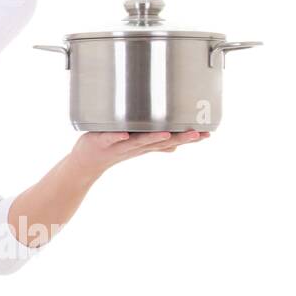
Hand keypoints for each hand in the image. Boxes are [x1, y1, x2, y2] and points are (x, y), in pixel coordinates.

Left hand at [69, 130, 208, 179]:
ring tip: (167, 133)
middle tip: (198, 133)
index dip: (189, 139)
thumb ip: (155, 145)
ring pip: (139, 142)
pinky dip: (117, 136)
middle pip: (160, 143)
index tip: (208, 133)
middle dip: (179, 138)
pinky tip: (125, 133)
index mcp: (145, 145)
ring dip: (153, 138)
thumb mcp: (136, 147)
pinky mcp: (101, 141)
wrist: (86, 162)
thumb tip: (176, 147)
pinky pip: (110, 138)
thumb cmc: (112, 150)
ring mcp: (119, 145)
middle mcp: (136, 146)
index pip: (171, 141)